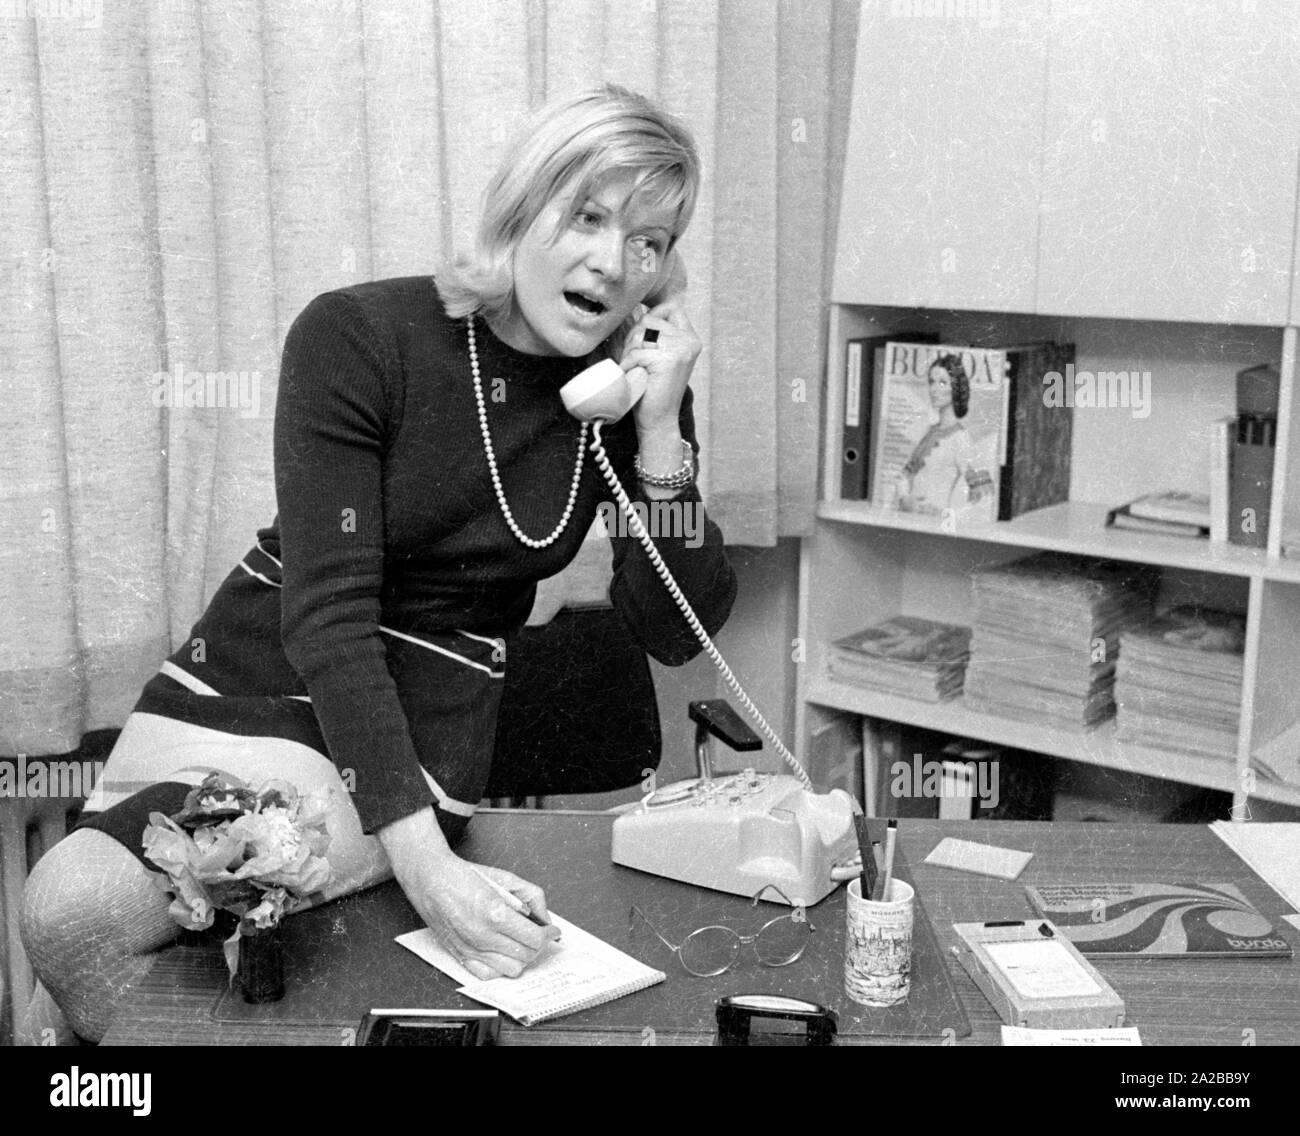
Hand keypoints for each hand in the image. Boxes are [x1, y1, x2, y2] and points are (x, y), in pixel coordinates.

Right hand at [379, 809, 558, 979]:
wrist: (430, 878)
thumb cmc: (464, 876)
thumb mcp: (506, 877)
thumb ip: (532, 897)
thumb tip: (545, 919)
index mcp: (495, 913)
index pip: (534, 938)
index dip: (548, 935)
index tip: (552, 931)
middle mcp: (483, 935)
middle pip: (526, 955)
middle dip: (538, 945)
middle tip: (539, 935)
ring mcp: (470, 949)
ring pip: (511, 969)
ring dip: (522, 957)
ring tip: (522, 943)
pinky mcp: (459, 955)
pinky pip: (488, 974)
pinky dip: (501, 967)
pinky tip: (503, 953)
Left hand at [618, 294, 700, 436]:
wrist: (659, 420)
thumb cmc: (654, 388)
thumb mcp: (661, 356)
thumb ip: (658, 334)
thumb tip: (639, 310)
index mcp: (690, 339)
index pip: (671, 308)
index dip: (652, 315)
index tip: (643, 335)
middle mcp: (689, 341)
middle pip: (649, 320)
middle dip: (634, 338)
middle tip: (636, 360)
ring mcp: (680, 350)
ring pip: (640, 335)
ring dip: (630, 351)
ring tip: (635, 369)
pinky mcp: (668, 360)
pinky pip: (636, 353)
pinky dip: (628, 365)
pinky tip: (633, 376)